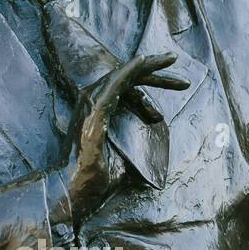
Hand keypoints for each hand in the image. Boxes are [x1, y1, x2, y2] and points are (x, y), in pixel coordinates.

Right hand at [60, 52, 189, 215]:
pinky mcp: (95, 113)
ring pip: (121, 76)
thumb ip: (134, 143)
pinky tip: (144, 62)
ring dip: (147, 65)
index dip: (149, 81)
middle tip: (175, 61)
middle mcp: (90, 102)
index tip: (177, 83)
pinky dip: (130, 71)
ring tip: (170, 58)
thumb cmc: (93, 179)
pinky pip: (114, 85)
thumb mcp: (123, 155)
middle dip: (152, 69)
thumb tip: (156, 145)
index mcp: (97, 111)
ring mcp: (91, 106)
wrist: (72, 191)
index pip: (125, 88)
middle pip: (124, 77)